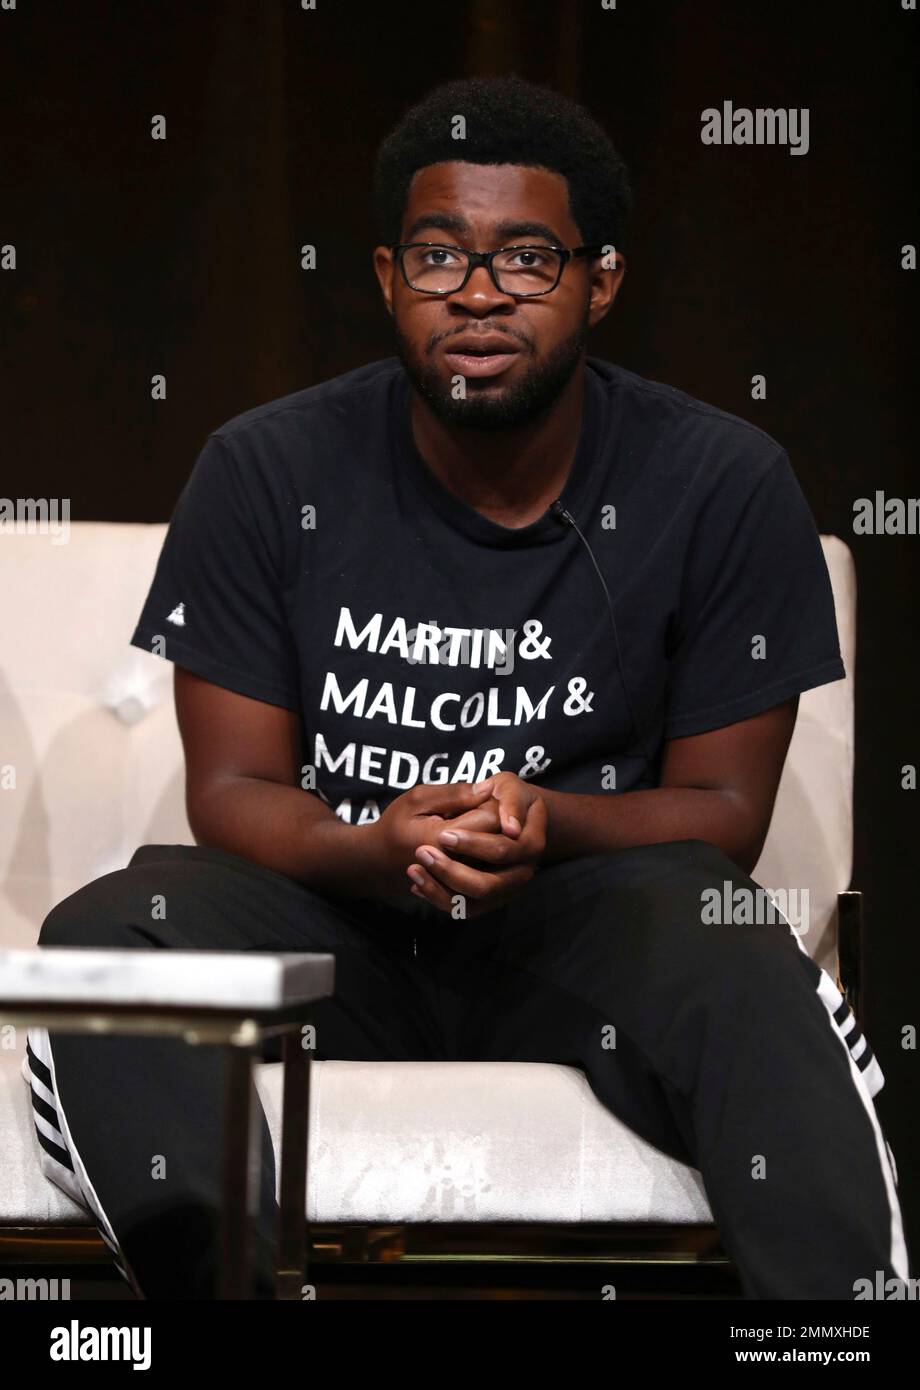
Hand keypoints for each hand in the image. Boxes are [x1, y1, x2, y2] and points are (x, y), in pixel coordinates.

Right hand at [363, 779, 497, 904]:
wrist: (381, 860)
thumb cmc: (397, 825)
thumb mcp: (418, 799)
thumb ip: (454, 793)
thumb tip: (489, 788)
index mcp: (443, 841)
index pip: (491, 818)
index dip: (487, 802)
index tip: (471, 797)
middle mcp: (457, 867)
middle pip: (499, 837)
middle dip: (491, 820)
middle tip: (469, 812)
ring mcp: (463, 883)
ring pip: (497, 857)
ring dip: (489, 839)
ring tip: (466, 829)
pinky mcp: (466, 891)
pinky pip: (489, 871)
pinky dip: (484, 856)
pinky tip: (467, 847)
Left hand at [408, 772, 547, 917]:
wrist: (510, 819)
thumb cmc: (505, 797)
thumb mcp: (508, 787)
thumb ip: (510, 802)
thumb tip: (503, 816)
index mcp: (532, 842)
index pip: (500, 850)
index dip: (473, 844)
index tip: (442, 835)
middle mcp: (524, 871)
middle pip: (485, 885)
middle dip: (450, 871)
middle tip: (421, 852)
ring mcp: (509, 888)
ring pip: (473, 902)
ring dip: (439, 890)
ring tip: (413, 870)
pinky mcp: (493, 898)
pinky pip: (466, 909)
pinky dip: (440, 898)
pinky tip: (417, 884)